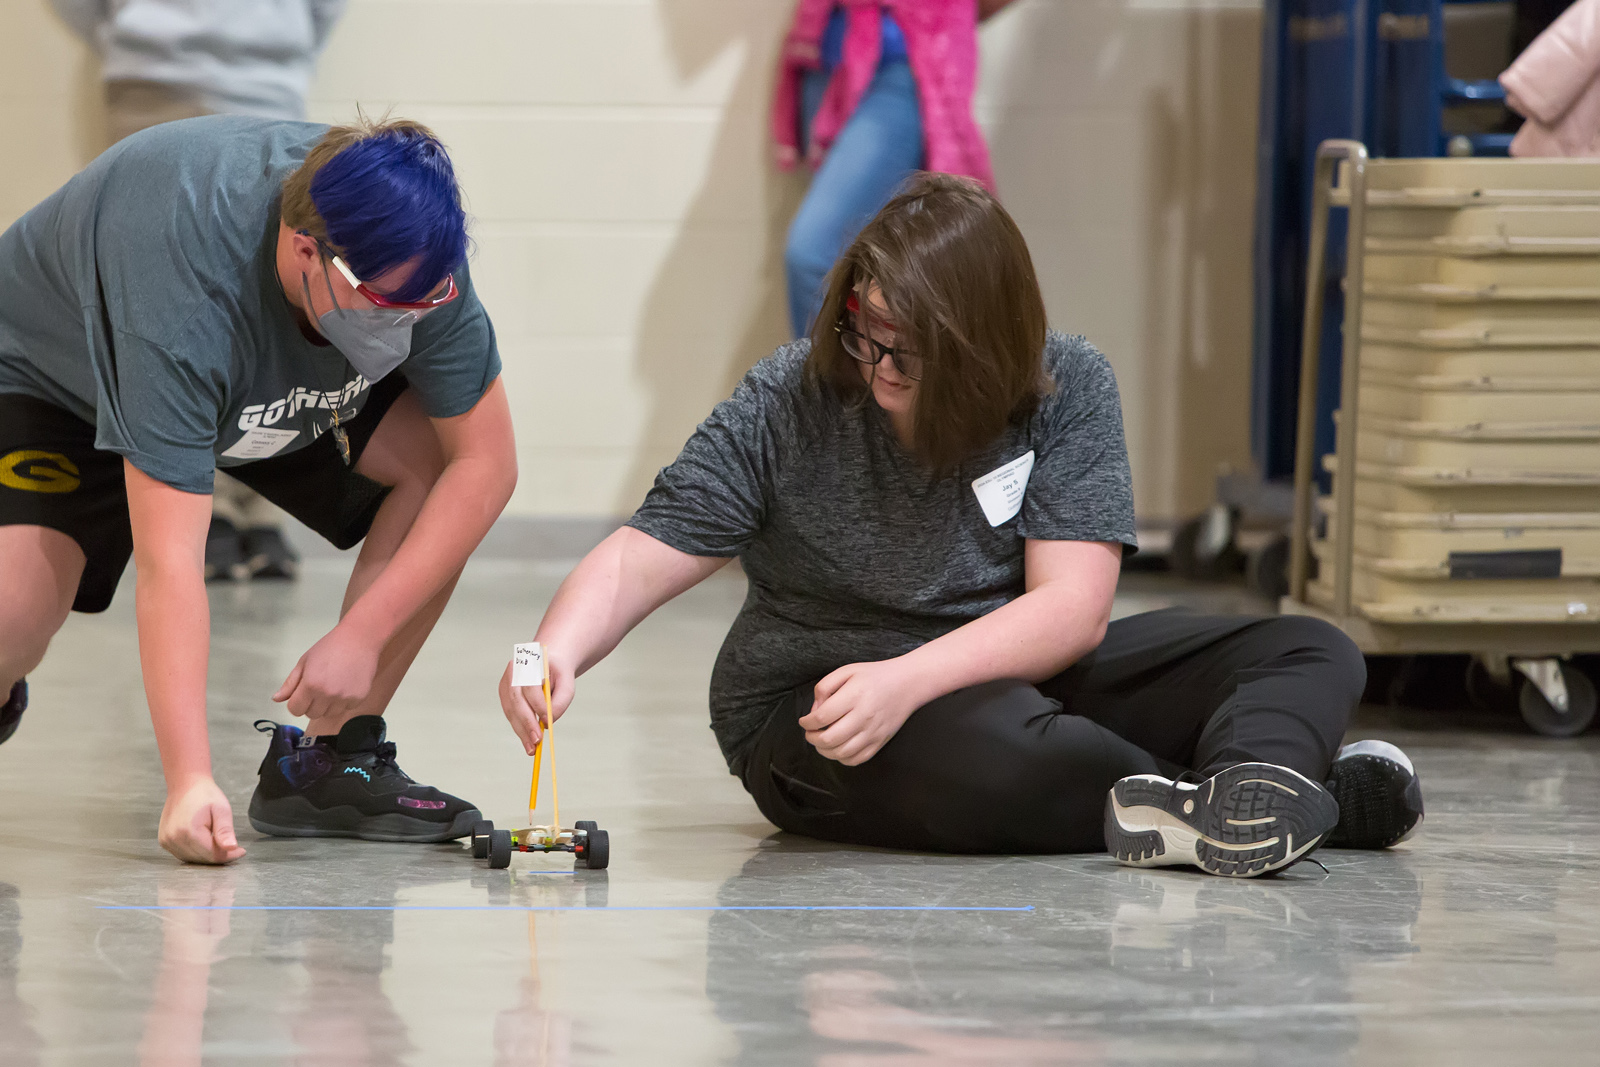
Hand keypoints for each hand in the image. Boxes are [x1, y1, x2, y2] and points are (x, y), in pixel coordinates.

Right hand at [158, 777, 245, 863]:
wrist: (185, 784)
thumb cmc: (205, 795)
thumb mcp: (221, 810)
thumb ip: (225, 831)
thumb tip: (232, 848)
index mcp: (190, 832)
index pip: (213, 855)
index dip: (229, 856)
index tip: (241, 851)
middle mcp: (175, 839)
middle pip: (203, 859)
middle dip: (219, 855)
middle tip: (233, 847)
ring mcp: (167, 841)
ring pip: (193, 859)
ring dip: (207, 855)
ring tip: (217, 841)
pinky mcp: (164, 841)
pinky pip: (183, 854)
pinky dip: (196, 852)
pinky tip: (204, 841)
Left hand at [272, 623, 380, 720]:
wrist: (359, 639)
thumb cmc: (330, 647)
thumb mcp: (304, 662)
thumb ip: (290, 683)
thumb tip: (276, 699)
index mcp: (310, 685)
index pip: (295, 710)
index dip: (296, 702)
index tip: (302, 694)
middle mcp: (327, 694)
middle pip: (311, 714)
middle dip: (312, 704)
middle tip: (319, 688)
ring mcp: (344, 698)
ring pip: (329, 714)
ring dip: (328, 705)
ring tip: (333, 686)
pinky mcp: (358, 698)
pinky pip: (346, 709)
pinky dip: (344, 702)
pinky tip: (346, 685)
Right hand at [499, 651, 574, 755]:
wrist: (550, 663)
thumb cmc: (559, 674)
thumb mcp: (567, 684)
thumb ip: (561, 701)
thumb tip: (548, 723)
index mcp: (530, 661)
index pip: (530, 685)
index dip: (538, 704)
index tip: (548, 720)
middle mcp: (514, 671)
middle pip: (516, 700)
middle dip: (527, 723)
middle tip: (537, 741)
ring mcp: (506, 683)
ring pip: (511, 710)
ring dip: (521, 731)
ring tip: (532, 748)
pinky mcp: (504, 695)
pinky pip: (510, 715)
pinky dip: (519, 729)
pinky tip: (527, 741)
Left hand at [798, 658, 922, 765]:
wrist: (907, 684)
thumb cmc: (875, 676)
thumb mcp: (847, 670)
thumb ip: (825, 687)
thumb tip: (814, 710)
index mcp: (854, 696)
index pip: (822, 717)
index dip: (807, 722)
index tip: (804, 721)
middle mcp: (864, 716)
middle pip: (829, 739)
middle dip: (812, 739)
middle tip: (810, 733)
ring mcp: (873, 732)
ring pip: (841, 753)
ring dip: (824, 751)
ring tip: (821, 742)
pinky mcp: (880, 742)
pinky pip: (857, 759)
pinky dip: (842, 758)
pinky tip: (838, 748)